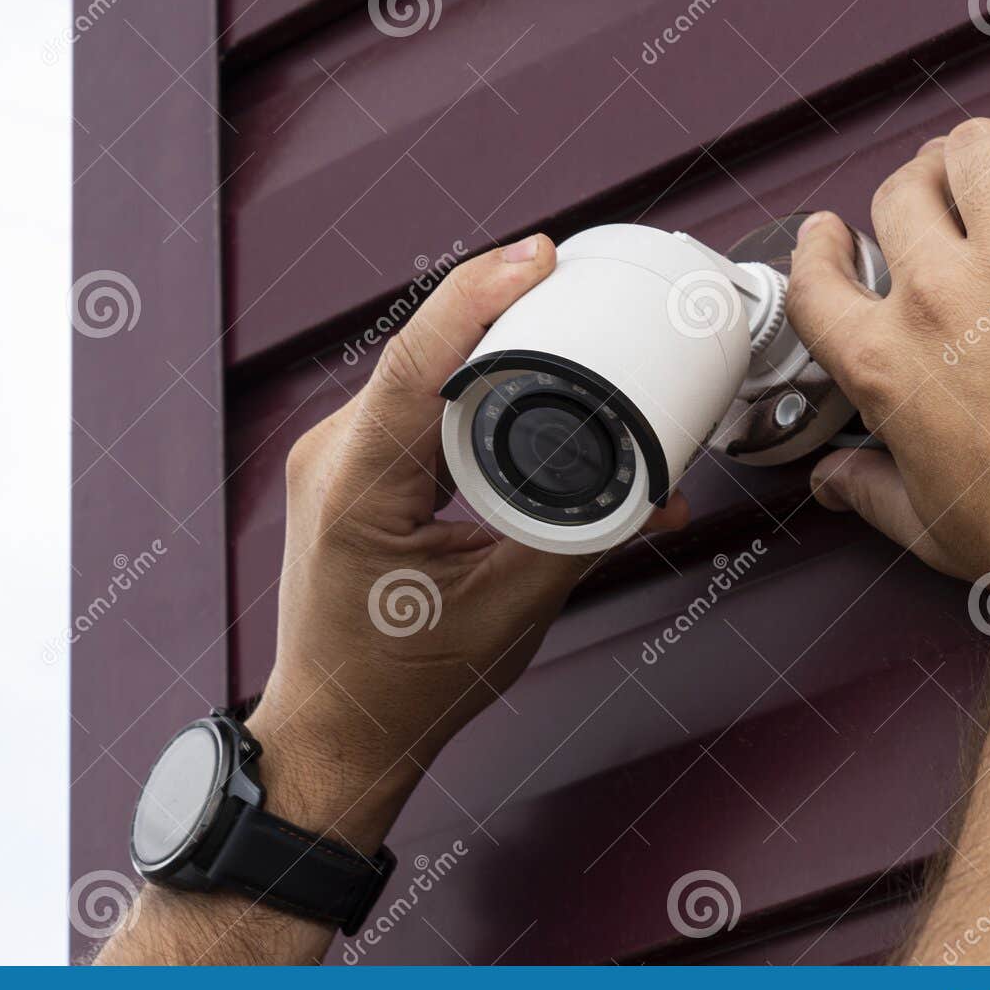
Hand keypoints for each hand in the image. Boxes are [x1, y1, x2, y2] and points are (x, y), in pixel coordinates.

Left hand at [249, 235, 686, 847]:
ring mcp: (333, 459)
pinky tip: (511, 373)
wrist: (339, 732)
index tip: (536, 258)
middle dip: (497, 310)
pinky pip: (412, 401)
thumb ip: (586, 539)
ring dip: (482, 345)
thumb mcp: (510, 612)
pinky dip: (466, 383)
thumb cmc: (401, 689)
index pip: (416, 365)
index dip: (477, 298)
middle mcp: (331, 459)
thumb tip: (658, 493)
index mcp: (357, 492)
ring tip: (552, 319)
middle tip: (571, 282)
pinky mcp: (349, 467)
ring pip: (417, 372)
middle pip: (420, 354)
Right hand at [786, 105, 989, 578]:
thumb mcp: (921, 520)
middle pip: (901, 190)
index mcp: (884, 361)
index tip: (835, 233)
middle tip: (957, 196)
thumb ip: (867, 488)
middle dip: (923, 185)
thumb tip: (834, 483)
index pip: (816, 276)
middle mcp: (936, 298)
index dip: (822, 243)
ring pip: (974, 147)